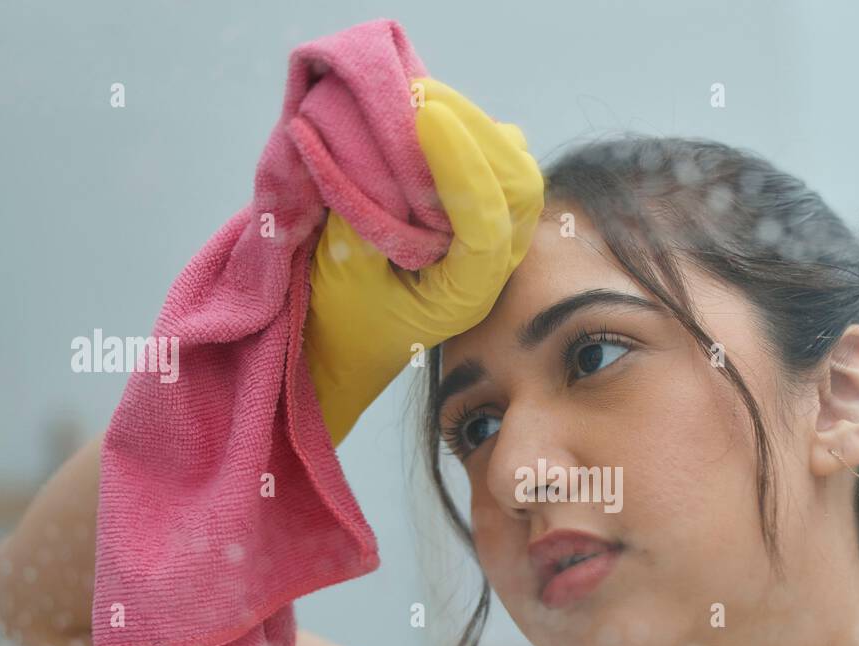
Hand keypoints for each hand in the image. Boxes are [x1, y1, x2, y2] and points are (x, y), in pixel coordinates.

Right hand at [303, 76, 544, 445]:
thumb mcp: (341, 279)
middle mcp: (496, 261)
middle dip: (474, 132)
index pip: (487, 224)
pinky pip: (494, 154)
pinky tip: (423, 113)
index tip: (426, 118)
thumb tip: (372, 162)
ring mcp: (496, 229)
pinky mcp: (481, 205)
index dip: (463, 167)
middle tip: (418, 96)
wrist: (348, 336)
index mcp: (468, 293)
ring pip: (513, 162)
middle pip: (517, 185)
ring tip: (416, 96)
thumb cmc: (344, 317)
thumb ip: (361, 230)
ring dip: (472, 122)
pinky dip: (466, 127)